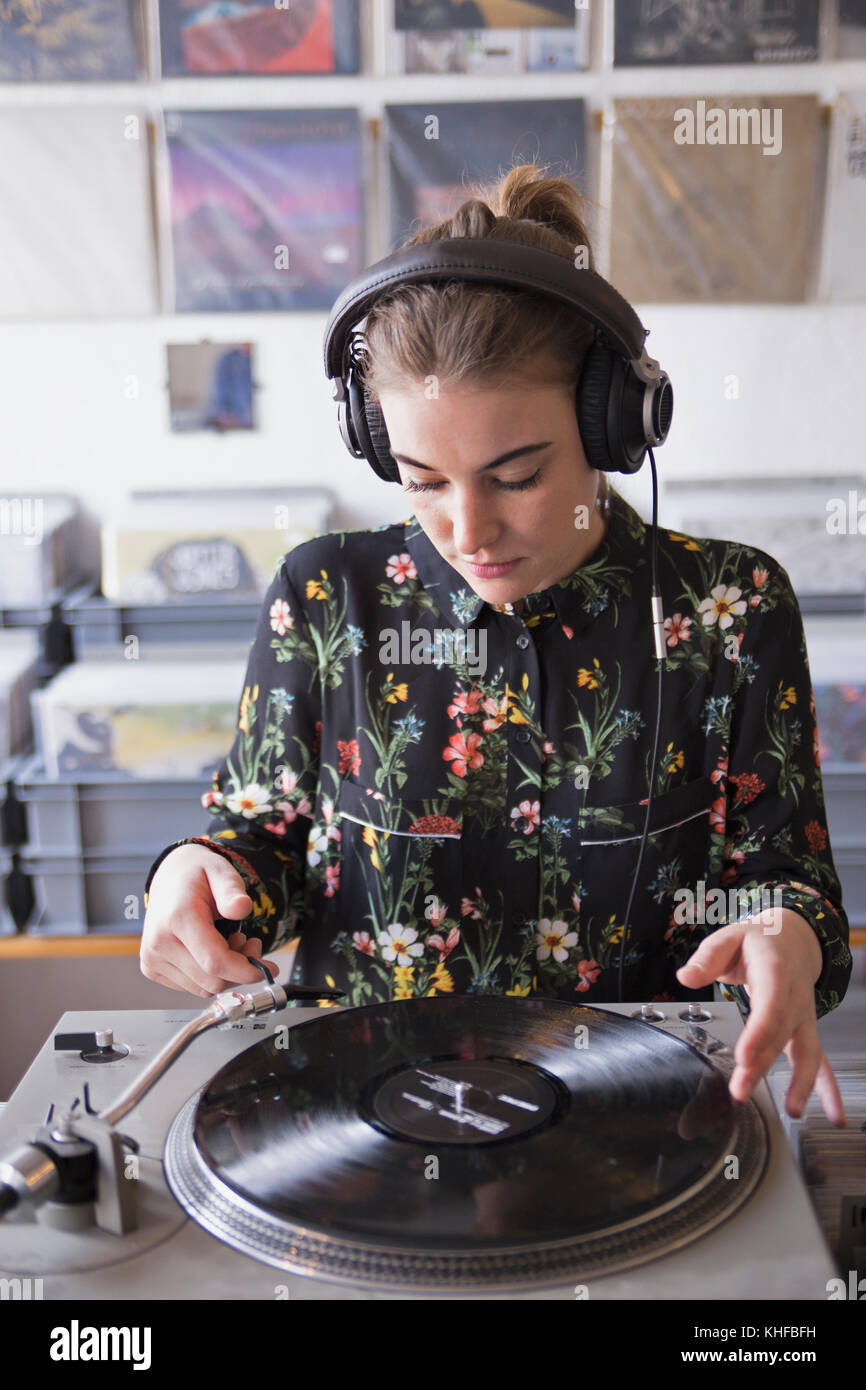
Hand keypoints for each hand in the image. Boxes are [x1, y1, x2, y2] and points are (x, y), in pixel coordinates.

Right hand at [141, 844, 277, 996]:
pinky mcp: (152, 968)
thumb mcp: (221, 871)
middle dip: (241, 970)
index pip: (215, 962)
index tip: (269, 968)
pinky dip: (211, 976)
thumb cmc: (196, 875)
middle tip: (251, 943)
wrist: (169, 877)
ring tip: (232, 941)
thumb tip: (242, 907)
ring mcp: (152, 958)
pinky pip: (192, 987)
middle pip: (212, 980)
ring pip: (203, 988)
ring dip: (227, 973)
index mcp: (177, 918)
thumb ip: (232, 890)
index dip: (246, 971)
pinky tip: (215, 951)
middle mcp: (159, 942)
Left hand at [675, 908, 845, 1127]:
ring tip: (793, 1111)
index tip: (744, 1057)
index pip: (771, 1005)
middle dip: (762, 1065)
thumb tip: (686, 976)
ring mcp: (804, 1018)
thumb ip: (708, 957)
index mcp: (776, 972)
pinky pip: (820, 1061)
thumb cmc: (757, 942)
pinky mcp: (805, 1032)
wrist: (793, 940)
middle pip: (780, 1035)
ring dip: (801, 1083)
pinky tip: (835, 1116)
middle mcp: (796, 999)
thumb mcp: (729, 937)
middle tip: (741, 1091)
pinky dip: (828, 1090)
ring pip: (806, 1052)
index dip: (760, 1032)